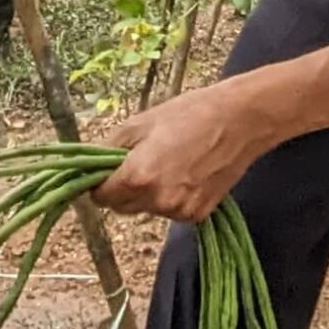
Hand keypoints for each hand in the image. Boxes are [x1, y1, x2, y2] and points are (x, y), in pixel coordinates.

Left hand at [94, 80, 275, 222]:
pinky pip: (170, 211)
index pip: (100, 197)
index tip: (107, 170)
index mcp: (138, 176)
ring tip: (168, 162)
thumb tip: (87, 164)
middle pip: (121, 207)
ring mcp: (179, 211)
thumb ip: (108, 149)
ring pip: (146, 209)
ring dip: (148, 193)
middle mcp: (158, 200)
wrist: (241, 120)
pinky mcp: (198, 216)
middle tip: (139, 160)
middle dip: (123, 188)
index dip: (100, 182)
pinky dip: (171, 198)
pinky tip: (185, 174)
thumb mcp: (140, 123)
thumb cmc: (190, 113)